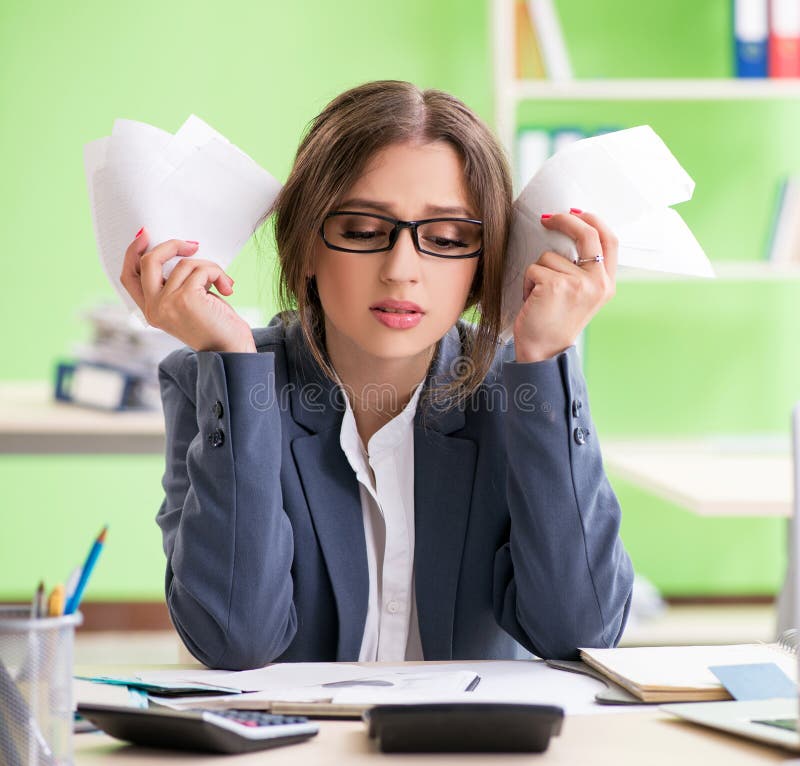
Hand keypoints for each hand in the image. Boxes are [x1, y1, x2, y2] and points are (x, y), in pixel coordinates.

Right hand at [119, 227, 256, 352]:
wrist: (233, 350)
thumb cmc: (216, 326)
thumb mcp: (189, 302)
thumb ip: (176, 283)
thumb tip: (179, 250)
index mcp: (151, 311)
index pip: (129, 277)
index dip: (133, 253)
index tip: (145, 236)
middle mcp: (154, 308)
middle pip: (148, 262)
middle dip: (170, 246)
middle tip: (192, 245)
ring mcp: (168, 303)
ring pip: (184, 264)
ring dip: (209, 267)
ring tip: (222, 283)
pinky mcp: (186, 298)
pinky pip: (201, 270)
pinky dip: (218, 274)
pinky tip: (227, 289)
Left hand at [513, 209, 617, 362]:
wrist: (544, 352)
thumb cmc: (555, 322)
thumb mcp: (581, 296)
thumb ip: (583, 270)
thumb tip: (570, 231)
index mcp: (607, 284)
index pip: (609, 241)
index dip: (593, 220)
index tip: (576, 212)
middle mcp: (598, 283)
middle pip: (586, 234)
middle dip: (564, 220)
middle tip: (547, 218)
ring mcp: (578, 284)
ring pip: (550, 256)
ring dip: (537, 272)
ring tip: (539, 296)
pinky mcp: (555, 285)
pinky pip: (534, 268)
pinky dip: (527, 282)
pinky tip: (532, 300)